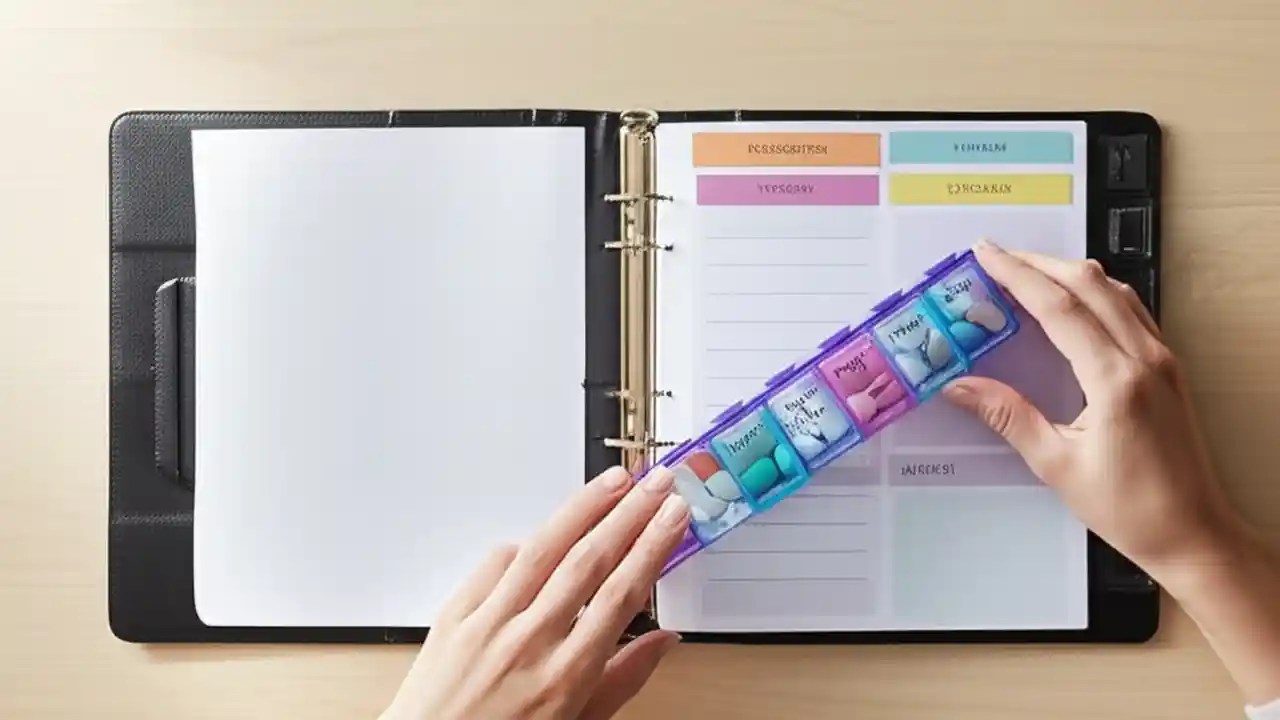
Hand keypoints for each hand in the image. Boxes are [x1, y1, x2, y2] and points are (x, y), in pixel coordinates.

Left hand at [381, 466, 688, 719]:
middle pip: (589, 561)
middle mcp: (528, 643)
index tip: (672, 514)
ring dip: (583, 508)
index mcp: (565, 676)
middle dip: (629, 513)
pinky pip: (494, 564)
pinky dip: (524, 543)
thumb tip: (664, 641)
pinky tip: (545, 530)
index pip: (620, 594)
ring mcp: (488, 624)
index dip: (652, 545)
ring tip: (614, 482)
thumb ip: (623, 679)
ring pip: (543, 549)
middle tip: (656, 482)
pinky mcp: (454, 615)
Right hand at [946, 241, 1279, 704]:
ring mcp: (1162, 359)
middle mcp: (1144, 358)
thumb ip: (1008, 415)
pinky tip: (1074, 298)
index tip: (986, 255)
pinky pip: (1131, 310)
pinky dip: (1095, 292)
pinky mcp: (1168, 368)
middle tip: (996, 256)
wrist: (1193, 533)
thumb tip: (960, 386)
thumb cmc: (1131, 509)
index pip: (1058, 307)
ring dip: (1068, 272)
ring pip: (1114, 291)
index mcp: (1115, 380)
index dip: (1017, 275)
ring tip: (1027, 271)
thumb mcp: (1056, 464)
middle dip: (1038, 263)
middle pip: (1088, 284)